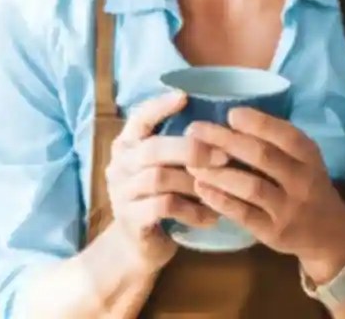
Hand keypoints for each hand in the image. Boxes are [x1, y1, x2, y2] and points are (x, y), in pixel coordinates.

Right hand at [104, 91, 228, 273]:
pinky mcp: (131, 219)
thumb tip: (221, 123)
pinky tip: (212, 216)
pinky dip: (193, 210)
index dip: (160, 106)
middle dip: (192, 149)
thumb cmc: (159, 198)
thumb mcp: (164, 168)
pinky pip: (165, 207)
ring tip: (222, 187)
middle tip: (224, 155)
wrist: (137, 247)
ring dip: (195, 182)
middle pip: (153, 148)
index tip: (185, 97)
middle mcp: (120, 165)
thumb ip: (178, 147)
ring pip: (160, 178)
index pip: (139, 118)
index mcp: (128, 145)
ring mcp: (121, 193)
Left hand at [185, 108, 344, 282]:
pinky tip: (201, 188)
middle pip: (263, 156)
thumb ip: (276, 141)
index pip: (285, 135)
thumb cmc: (307, 185)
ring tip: (191, 162)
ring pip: (251, 187)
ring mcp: (288, 209)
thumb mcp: (304, 159)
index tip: (230, 113)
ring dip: (217, 173)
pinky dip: (220, 200)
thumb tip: (232, 117)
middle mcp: (302, 181)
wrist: (329, 233)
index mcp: (309, 156)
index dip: (257, 123)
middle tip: (194, 130)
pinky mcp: (274, 232)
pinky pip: (243, 214)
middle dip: (225, 140)